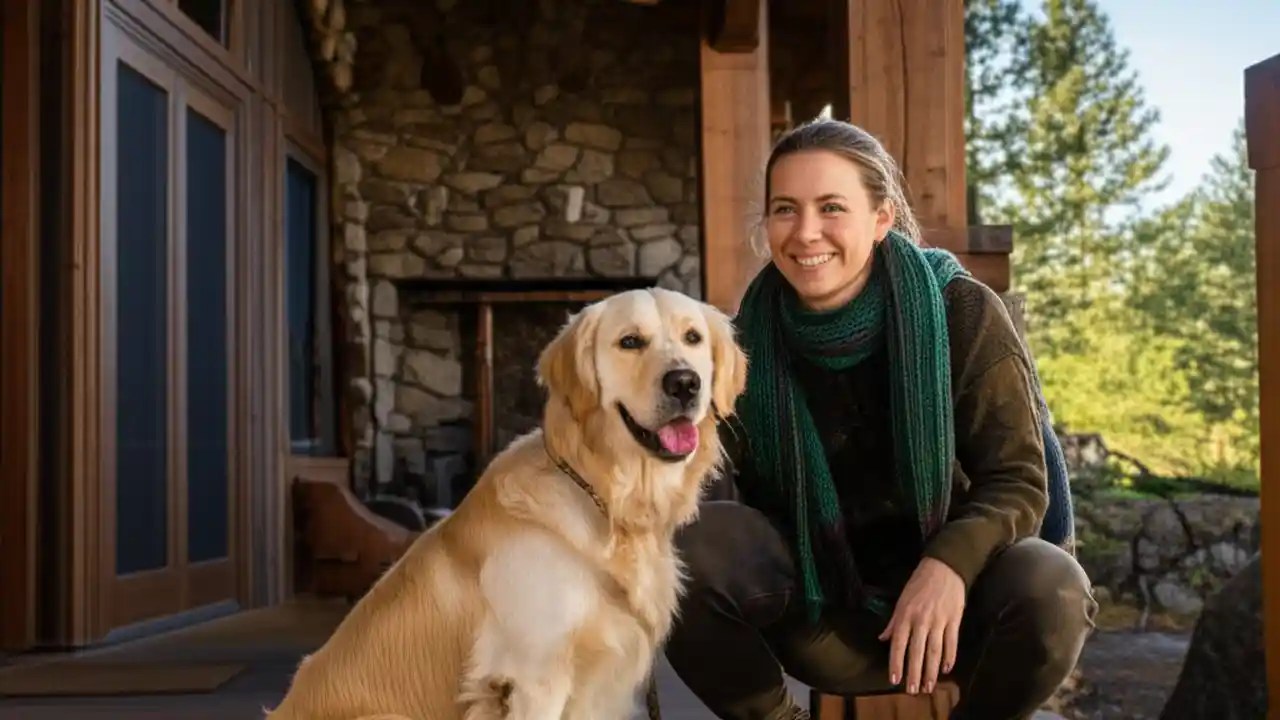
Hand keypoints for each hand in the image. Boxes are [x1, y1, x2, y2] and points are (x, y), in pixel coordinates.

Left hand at [878, 556, 964, 694]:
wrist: (944, 567)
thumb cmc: (919, 583)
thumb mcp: (901, 599)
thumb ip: (893, 621)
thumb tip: (883, 638)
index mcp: (905, 615)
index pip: (898, 644)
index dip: (896, 663)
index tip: (894, 680)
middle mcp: (921, 620)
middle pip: (916, 651)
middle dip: (914, 673)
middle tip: (912, 690)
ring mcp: (939, 621)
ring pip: (934, 651)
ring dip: (931, 670)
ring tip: (929, 686)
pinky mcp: (954, 620)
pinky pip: (951, 642)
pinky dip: (949, 657)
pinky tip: (946, 669)